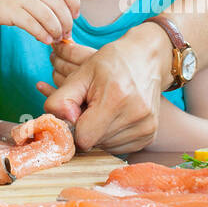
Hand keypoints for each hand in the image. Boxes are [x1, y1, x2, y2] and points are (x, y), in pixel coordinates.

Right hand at [0, 0, 79, 44]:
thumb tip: (67, 13)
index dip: (74, 3)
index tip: (75, 15)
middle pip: (60, 7)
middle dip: (67, 23)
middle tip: (67, 33)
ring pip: (49, 18)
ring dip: (56, 31)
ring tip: (56, 38)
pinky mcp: (11, 12)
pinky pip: (34, 27)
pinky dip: (43, 35)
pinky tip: (45, 40)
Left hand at [40, 25, 170, 154]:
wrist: (145, 58)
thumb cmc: (111, 62)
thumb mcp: (82, 72)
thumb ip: (62, 97)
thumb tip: (57, 122)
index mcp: (116, 99)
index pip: (83, 137)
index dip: (73, 126)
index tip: (75, 111)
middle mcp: (135, 116)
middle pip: (94, 143)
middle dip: (86, 128)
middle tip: (89, 107)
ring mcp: (146, 128)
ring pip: (106, 147)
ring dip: (98, 133)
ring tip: (102, 110)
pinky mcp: (150, 135)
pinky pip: (120, 147)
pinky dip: (111, 135)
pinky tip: (113, 117)